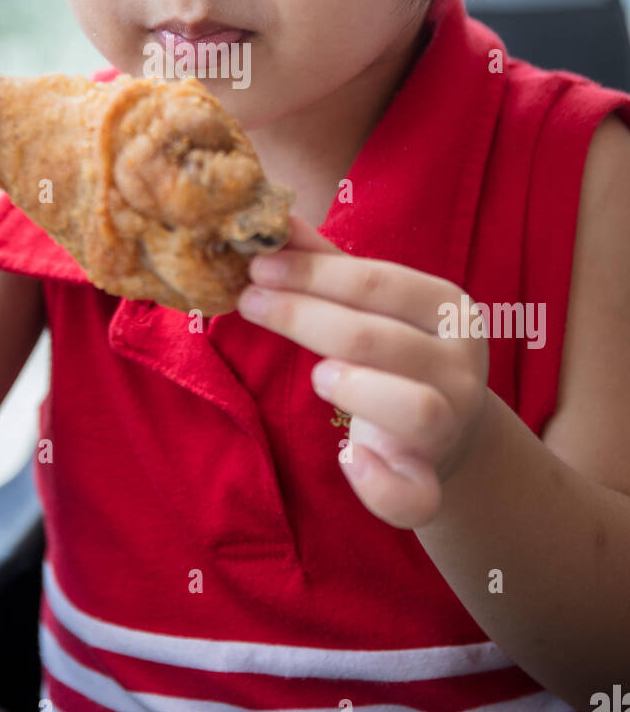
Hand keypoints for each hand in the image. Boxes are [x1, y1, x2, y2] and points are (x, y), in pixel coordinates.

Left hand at [236, 213, 489, 528]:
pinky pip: (415, 493)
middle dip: (305, 317)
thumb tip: (274, 218)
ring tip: (316, 376)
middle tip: (249, 302)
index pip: (377, 280)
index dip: (312, 272)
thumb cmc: (395, 354)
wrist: (448, 434)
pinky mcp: (432, 482)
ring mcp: (454, 425)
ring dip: (356, 387)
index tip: (257, 264)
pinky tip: (346, 458)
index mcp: (447, 307)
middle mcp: (461, 364)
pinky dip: (379, 483)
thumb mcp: (373, 305)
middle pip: (379, 338)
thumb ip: (327, 265)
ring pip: (416, 407)